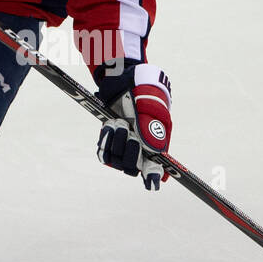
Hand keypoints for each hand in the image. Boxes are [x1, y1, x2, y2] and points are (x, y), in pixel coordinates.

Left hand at [96, 63, 171, 189]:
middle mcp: (141, 148)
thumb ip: (151, 129)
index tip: (152, 183)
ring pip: (117, 161)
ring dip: (117, 142)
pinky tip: (109, 125)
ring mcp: (123, 145)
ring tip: (118, 122)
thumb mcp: (150, 107)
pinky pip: (104, 153)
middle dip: (131, 152)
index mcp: (157, 142)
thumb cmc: (142, 91)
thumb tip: (155, 153)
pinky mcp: (109, 141)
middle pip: (134, 167)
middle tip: (129, 132)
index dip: (154, 176)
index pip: (156, 166)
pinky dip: (106, 140)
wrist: (122, 78)